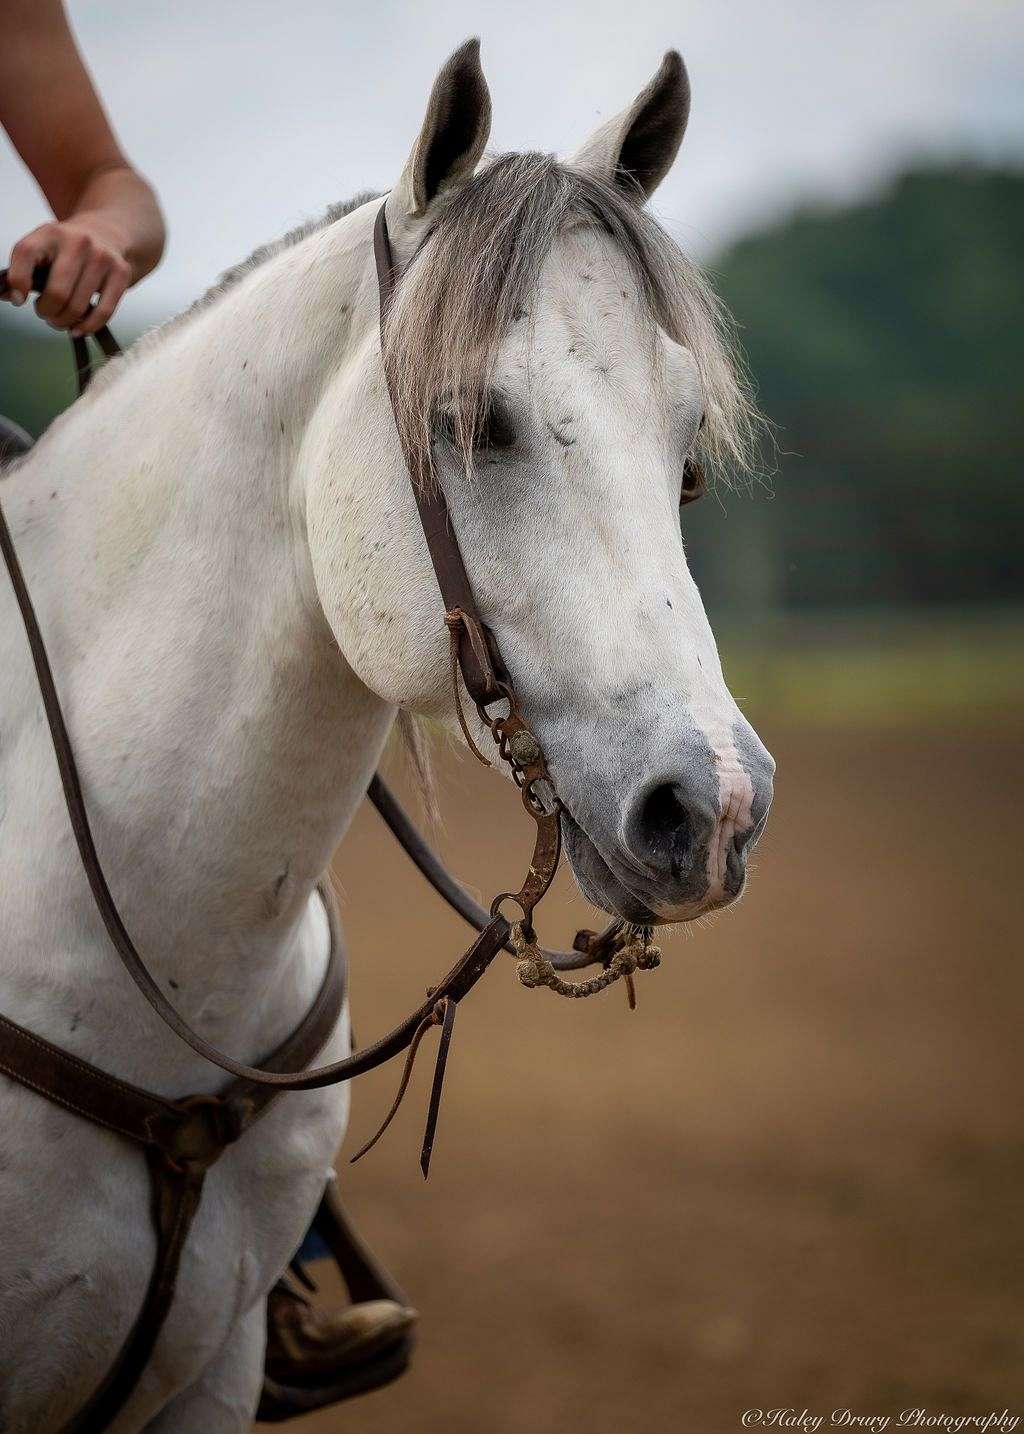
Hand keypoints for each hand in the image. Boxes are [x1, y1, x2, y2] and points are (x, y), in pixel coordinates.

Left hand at [4, 215, 131, 335]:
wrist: (108, 233)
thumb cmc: (70, 249)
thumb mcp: (43, 248)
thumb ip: (24, 270)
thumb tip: (12, 296)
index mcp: (50, 232)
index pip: (25, 254)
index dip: (18, 282)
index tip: (19, 299)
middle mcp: (77, 242)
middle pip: (57, 293)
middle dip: (47, 312)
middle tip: (46, 313)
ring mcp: (101, 257)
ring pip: (78, 307)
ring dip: (65, 321)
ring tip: (61, 319)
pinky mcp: (121, 272)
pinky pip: (103, 312)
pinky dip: (88, 327)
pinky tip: (79, 328)